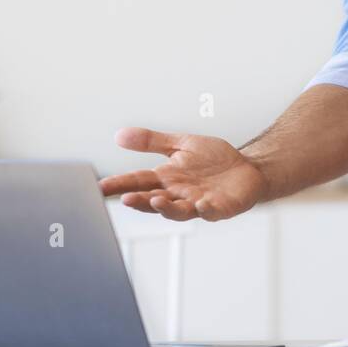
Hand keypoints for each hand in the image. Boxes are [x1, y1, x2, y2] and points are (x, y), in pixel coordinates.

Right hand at [100, 127, 269, 221]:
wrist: (248, 169)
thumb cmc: (215, 160)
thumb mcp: (180, 144)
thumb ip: (151, 141)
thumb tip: (119, 135)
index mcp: (167, 178)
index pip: (138, 181)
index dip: (119, 184)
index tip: (99, 186)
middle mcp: (179, 194)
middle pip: (153, 200)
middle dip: (139, 201)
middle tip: (124, 198)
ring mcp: (198, 203)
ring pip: (177, 211)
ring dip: (165, 208)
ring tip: (155, 201)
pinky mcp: (220, 207)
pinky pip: (210, 212)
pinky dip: (204, 210)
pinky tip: (200, 204)